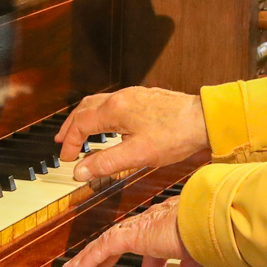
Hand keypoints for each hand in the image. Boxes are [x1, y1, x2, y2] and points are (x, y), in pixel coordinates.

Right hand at [54, 86, 208, 181]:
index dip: (70, 142)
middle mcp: (121, 98)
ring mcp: (133, 95)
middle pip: (85, 109)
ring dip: (85, 118)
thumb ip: (106, 163)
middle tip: (63, 142)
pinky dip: (100, 114)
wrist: (203, 119)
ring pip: (98, 103)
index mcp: (115, 110)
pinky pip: (112, 103)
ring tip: (79, 132)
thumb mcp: (137, 155)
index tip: (67, 158)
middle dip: (71, 126)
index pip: (81, 124)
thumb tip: (80, 171)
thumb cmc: (175, 135)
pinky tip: (107, 124)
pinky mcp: (144, 98)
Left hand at [59, 199, 205, 266]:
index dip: (145, 255)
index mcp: (173, 226)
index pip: (153, 241)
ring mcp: (144, 226)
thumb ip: (194, 262)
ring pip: (111, 242)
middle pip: (128, 240)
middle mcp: (156, 222)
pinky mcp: (134, 234)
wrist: (214, 219)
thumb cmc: (215, 233)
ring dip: (96, 259)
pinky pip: (105, 247)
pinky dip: (89, 258)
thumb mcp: (204, 254)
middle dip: (115, 258)